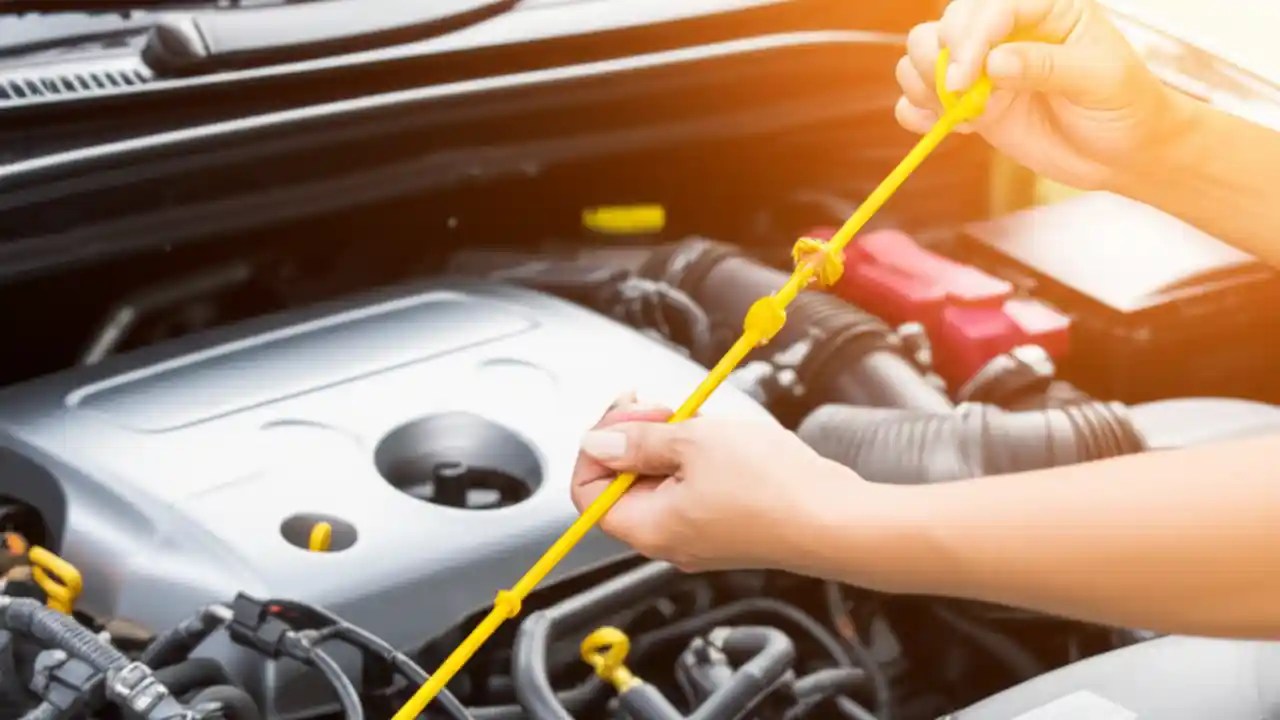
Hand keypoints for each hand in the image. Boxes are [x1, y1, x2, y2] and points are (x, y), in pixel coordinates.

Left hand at [569, 395, 855, 572]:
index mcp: (647, 527)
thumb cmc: (772, 489)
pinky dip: (700, 457)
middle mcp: (668, 538)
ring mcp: (698, 534)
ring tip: (704, 423)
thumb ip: (638, 440)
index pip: (588, 491)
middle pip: (625, 482)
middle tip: (667, 410)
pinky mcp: (726, 523)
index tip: (623, 414)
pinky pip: (694, 485)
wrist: (836, 519)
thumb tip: (596, 442)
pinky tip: (725, 439)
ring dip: (674, 442)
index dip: (598, 446)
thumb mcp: (693, 442)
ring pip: (663, 479)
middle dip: (640, 437)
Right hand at [895, 0, 1186, 190]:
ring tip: (955, 112)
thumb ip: (1047, 66)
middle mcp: (1006, 30)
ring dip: (923, 82)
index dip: (969, 37)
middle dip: (939, 58)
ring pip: (922, 53)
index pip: (991, 6)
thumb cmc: (1123, 106)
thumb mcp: (1100, 80)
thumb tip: (994, 64)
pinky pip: (919, 97)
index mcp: (1045, 7)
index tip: (962, 79)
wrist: (1121, 153)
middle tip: (955, 95)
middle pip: (946, 23)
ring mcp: (983, 66)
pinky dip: (915, 111)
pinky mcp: (968, 101)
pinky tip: (939, 127)